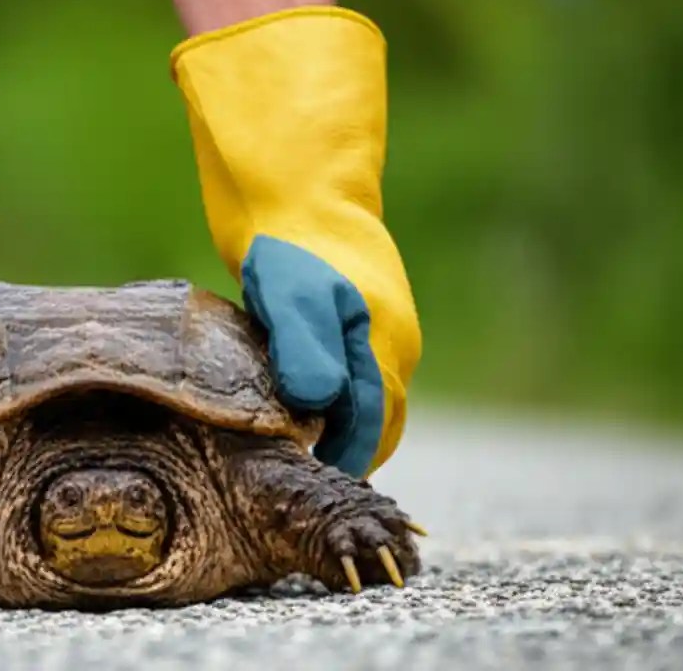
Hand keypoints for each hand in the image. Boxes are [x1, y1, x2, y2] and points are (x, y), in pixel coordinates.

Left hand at [241, 235, 417, 476]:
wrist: (299, 189)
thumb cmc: (290, 245)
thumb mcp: (291, 299)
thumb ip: (306, 352)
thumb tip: (320, 406)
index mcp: (384, 350)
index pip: (370, 435)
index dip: (339, 466)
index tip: (305, 492)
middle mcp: (392, 349)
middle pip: (378, 427)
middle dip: (345, 458)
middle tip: (299, 485)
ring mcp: (377, 336)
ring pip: (366, 405)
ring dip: (338, 433)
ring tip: (296, 458)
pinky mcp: (353, 325)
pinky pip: (351, 382)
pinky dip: (330, 406)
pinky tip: (294, 413)